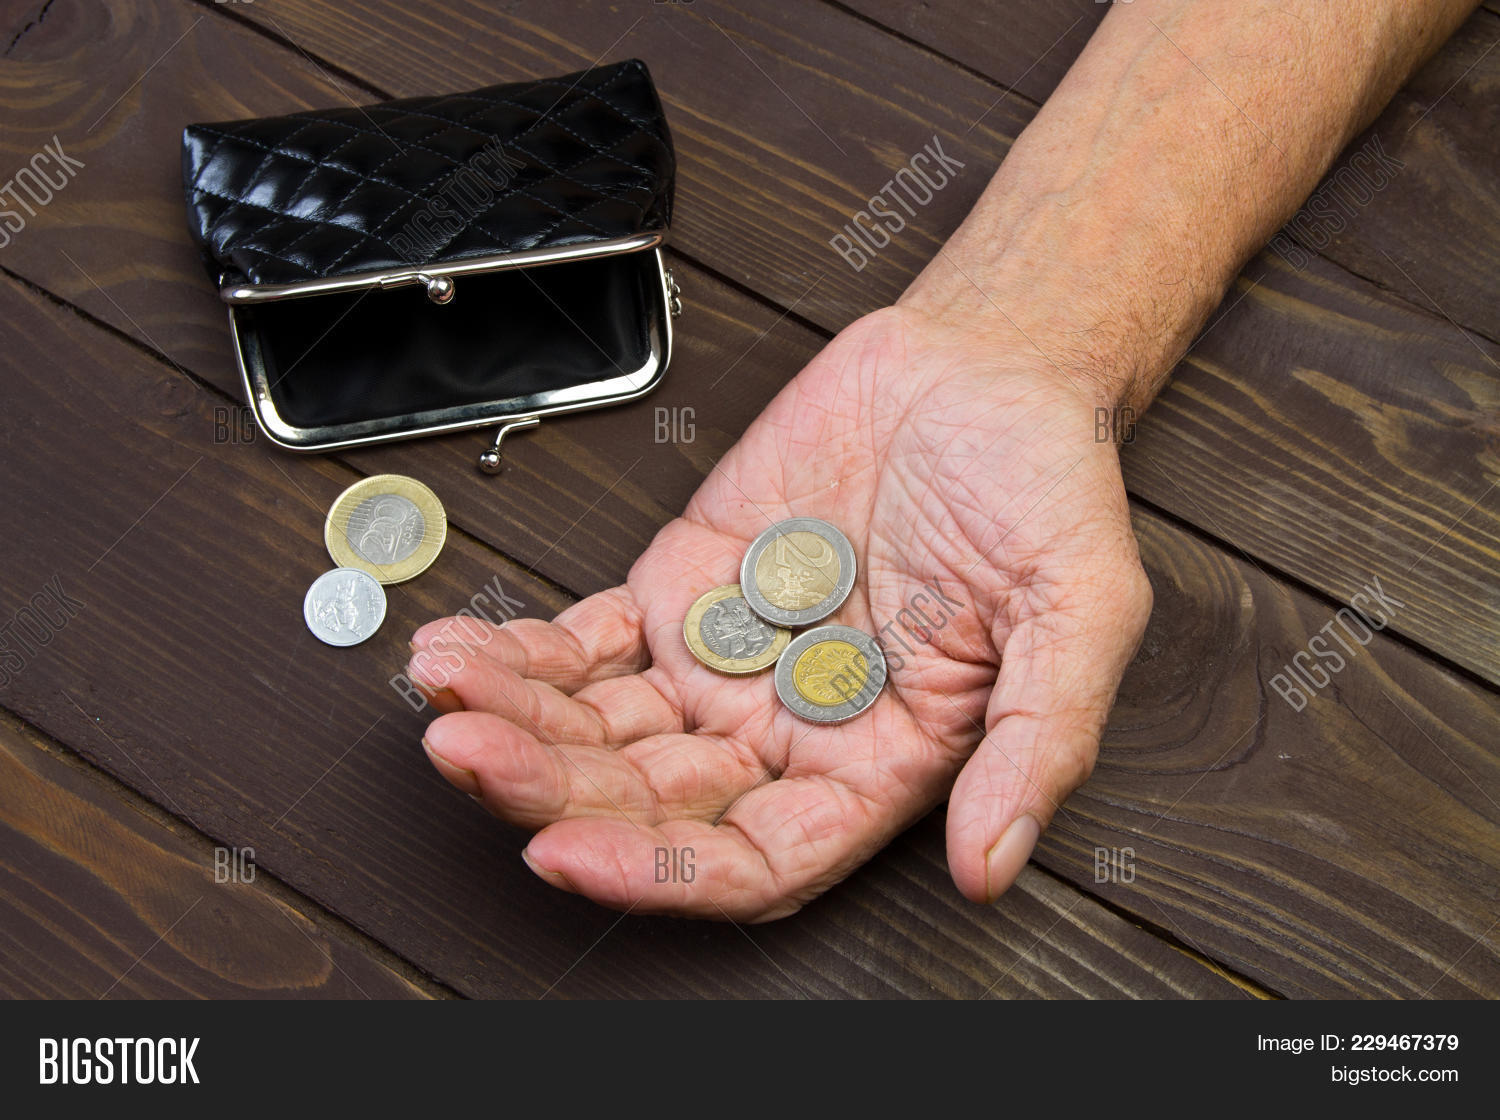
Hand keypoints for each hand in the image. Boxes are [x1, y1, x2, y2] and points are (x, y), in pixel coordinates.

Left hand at [408, 304, 1151, 919]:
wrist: (981, 369)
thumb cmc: (1041, 486)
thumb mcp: (1078, 611)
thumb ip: (1038, 740)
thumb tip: (992, 866)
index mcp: (877, 762)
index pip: (757, 857)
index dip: (661, 872)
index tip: (568, 851)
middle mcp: (790, 729)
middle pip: (652, 800)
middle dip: (552, 791)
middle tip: (469, 756)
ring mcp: (725, 662)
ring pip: (600, 730)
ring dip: (517, 724)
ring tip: (444, 696)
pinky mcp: (680, 589)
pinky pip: (585, 644)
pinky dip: (521, 654)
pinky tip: (460, 652)